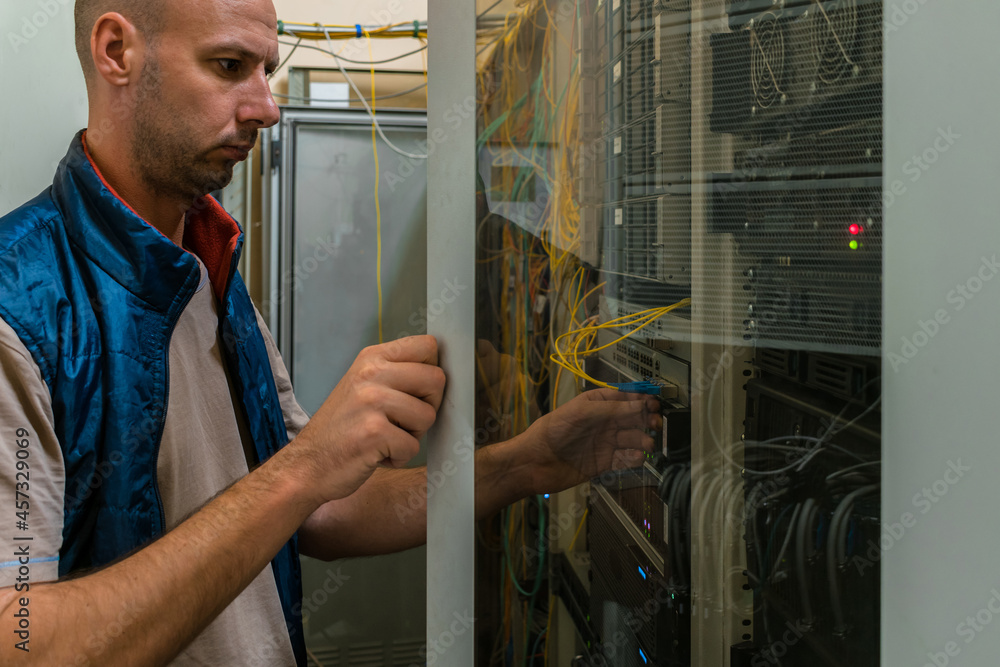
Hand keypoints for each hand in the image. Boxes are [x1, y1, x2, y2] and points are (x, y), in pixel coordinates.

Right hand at [291, 335, 445, 504]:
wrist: (307, 464)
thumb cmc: (341, 429)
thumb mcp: (363, 385)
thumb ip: (397, 373)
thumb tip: (441, 372)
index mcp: (372, 357)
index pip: (428, 346)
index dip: (431, 372)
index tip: (417, 391)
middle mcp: (371, 373)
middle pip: (436, 379)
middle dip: (427, 406)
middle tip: (400, 421)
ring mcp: (372, 401)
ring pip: (428, 416)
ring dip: (411, 435)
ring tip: (384, 437)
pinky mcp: (374, 432)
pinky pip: (413, 446)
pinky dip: (398, 457)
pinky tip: (376, 453)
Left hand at [522, 389, 661, 493]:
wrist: (534, 463)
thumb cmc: (550, 432)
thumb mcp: (581, 413)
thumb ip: (611, 410)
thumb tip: (637, 406)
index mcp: (595, 404)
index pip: (624, 399)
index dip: (640, 400)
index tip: (654, 403)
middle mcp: (602, 423)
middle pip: (632, 419)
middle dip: (646, 420)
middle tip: (655, 423)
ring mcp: (604, 443)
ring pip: (632, 439)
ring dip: (642, 440)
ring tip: (646, 443)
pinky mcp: (603, 463)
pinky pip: (625, 459)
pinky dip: (633, 459)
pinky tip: (635, 457)